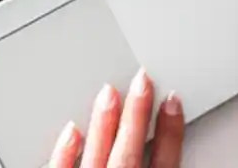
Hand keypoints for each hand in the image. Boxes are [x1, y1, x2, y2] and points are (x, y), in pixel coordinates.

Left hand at [49, 69, 184, 167]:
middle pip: (129, 149)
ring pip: (97, 153)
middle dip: (137, 112)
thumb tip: (168, 150)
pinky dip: (66, 151)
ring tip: (108, 91)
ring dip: (104, 122)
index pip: (164, 162)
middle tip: (142, 79)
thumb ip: (162, 166)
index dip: (170, 131)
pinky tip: (71, 130)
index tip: (172, 102)